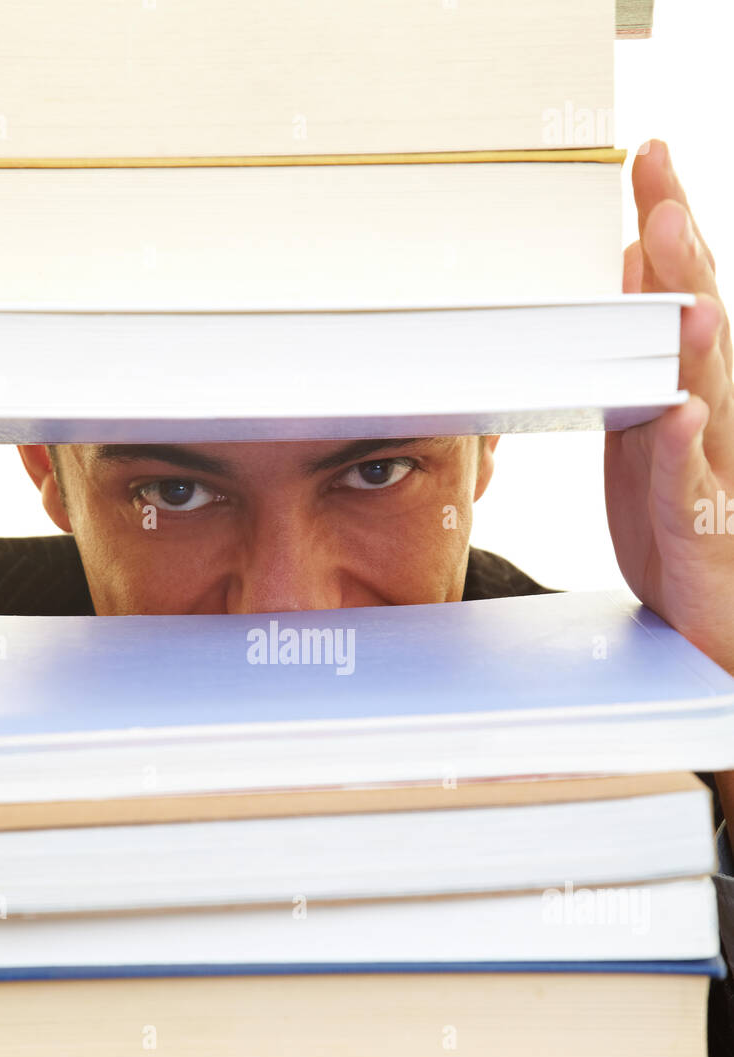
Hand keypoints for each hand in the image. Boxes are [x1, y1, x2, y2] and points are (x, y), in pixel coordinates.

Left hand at [605, 139, 733, 674]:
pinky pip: (691, 485)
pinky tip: (679, 413)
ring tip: (687, 297)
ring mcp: (713, 471)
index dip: (671, 223)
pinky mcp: (700, 529)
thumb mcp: (644, 428)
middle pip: (703, 329)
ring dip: (697, 345)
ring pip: (711, 399)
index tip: (647, 157)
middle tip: (657, 203)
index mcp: (691, 387)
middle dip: (683, 263)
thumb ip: (641, 353)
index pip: (682, 292)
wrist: (709, 618)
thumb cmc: (676, 521)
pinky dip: (684, 449)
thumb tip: (624, 271)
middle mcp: (712, 417)